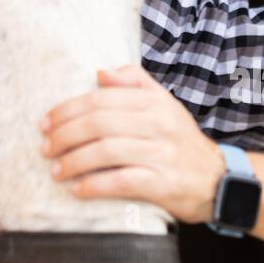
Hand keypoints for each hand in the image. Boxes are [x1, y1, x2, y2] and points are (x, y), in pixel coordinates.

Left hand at [39, 64, 225, 223]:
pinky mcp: (163, 183)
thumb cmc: (180, 142)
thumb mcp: (164, 104)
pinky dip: (94, 185)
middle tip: (45, 148)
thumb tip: (100, 73)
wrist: (218, 180)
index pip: (101, 99)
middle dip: (65, 135)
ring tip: (56, 170)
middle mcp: (158, 123)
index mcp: (154, 101)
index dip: (67, 110)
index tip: (45, 123)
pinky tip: (78, 189)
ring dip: (74, 161)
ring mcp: (161, 154)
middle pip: (99, 123)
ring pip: (106, 151)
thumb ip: (134, 83)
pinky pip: (121, 181)